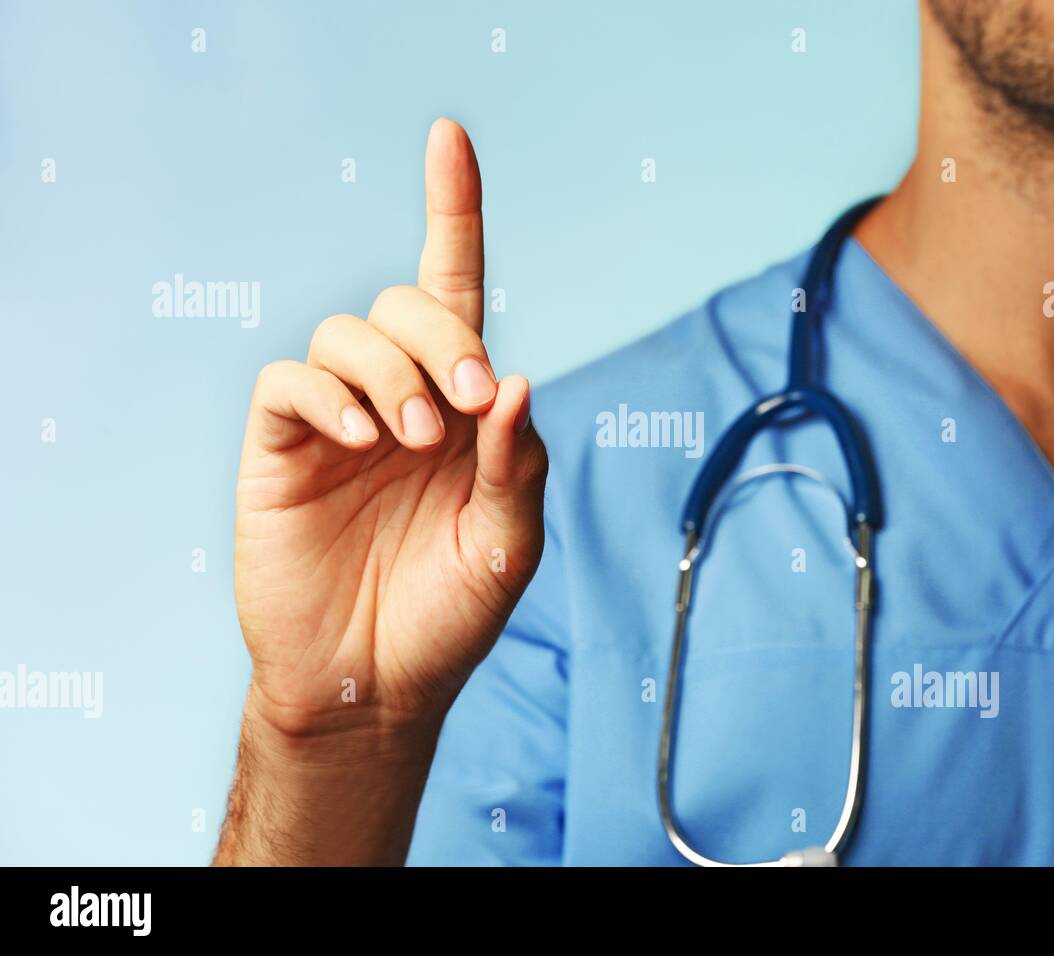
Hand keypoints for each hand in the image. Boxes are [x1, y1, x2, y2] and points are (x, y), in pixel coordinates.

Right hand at [233, 119, 546, 739]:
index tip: (449, 136)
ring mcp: (335, 419)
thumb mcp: (508, 544)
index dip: (453, 211)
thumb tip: (517, 379)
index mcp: (460, 408)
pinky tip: (363, 438)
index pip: (455, 290)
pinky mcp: (279, 446)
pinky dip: (328, 394)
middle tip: (469, 402)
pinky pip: (290, 382)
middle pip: (409, 303)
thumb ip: (518, 464)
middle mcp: (399, 396)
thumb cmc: (449, 615)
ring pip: (347, 331)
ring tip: (412, 438)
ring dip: (392, 369)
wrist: (374, 686)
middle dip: (445, 335)